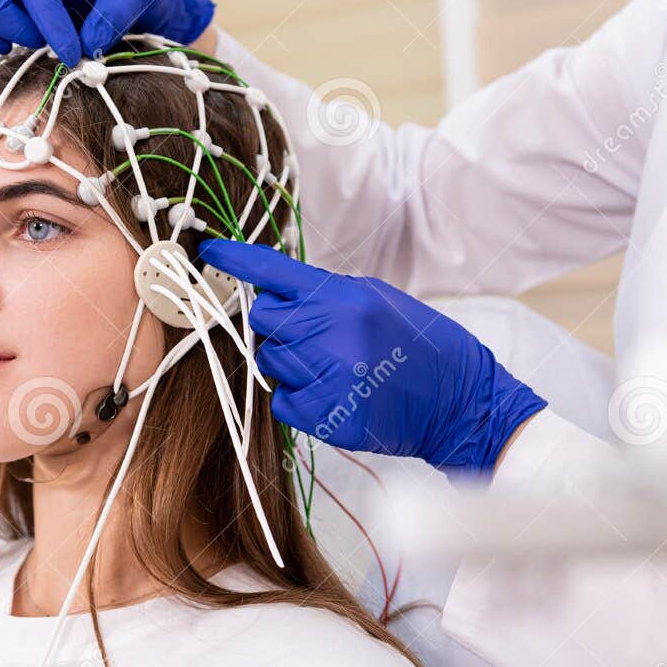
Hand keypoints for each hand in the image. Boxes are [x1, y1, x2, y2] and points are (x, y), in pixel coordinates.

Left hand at [199, 239, 546, 471]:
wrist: (460, 399)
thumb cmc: (418, 344)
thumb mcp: (375, 299)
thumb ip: (322, 294)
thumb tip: (272, 291)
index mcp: (343, 296)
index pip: (273, 271)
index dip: (235, 259)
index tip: (207, 251)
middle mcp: (331, 331)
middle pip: (263, 320)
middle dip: (279, 328)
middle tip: (317, 338)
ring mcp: (328, 374)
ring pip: (271, 361)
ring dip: (293, 365)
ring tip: (338, 368)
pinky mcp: (327, 415)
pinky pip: (282, 401)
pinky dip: (300, 401)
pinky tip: (336, 394)